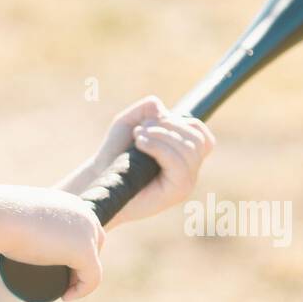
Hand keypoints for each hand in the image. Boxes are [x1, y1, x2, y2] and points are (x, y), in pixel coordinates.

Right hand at [0, 186, 106, 301]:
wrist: (2, 217)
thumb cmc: (1, 216)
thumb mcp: (16, 214)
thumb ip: (19, 218)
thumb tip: (8, 231)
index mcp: (71, 204)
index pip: (84, 228)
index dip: (74, 249)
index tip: (55, 266)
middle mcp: (85, 215)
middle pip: (95, 244)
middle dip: (81, 263)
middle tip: (60, 279)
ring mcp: (87, 233)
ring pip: (93, 263)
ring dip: (80, 278)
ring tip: (62, 289)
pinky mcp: (85, 252)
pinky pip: (93, 278)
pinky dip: (81, 291)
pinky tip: (65, 297)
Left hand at [87, 95, 215, 227]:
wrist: (100, 180)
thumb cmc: (115, 153)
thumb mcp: (129, 122)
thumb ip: (147, 109)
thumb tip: (163, 110)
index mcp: (184, 156)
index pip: (202, 136)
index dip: (183, 122)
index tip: (156, 123)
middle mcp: (189, 171)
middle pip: (196, 139)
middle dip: (167, 126)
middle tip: (140, 129)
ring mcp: (186, 183)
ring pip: (189, 149)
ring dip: (161, 135)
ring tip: (138, 137)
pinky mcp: (177, 192)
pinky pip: (179, 164)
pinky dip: (159, 148)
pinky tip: (140, 145)